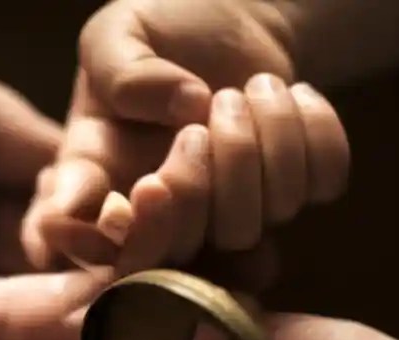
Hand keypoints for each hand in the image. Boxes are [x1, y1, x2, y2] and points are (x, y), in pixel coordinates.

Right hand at [22, 0, 349, 281]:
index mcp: (96, 174)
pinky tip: (293, 96)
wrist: (231, 17)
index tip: (136, 196)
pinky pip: (318, 188)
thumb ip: (122, 68)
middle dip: (194, 189)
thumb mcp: (119, 31)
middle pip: (171, 256)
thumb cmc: (162, 28)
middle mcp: (156, 210)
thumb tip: (183, 107)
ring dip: (256, 146)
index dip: (104, 241)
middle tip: (197, 126)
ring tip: (247, 89)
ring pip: (247, 228)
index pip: (81, 240)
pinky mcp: (288, 194)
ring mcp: (225, 212)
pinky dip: (315, 133)